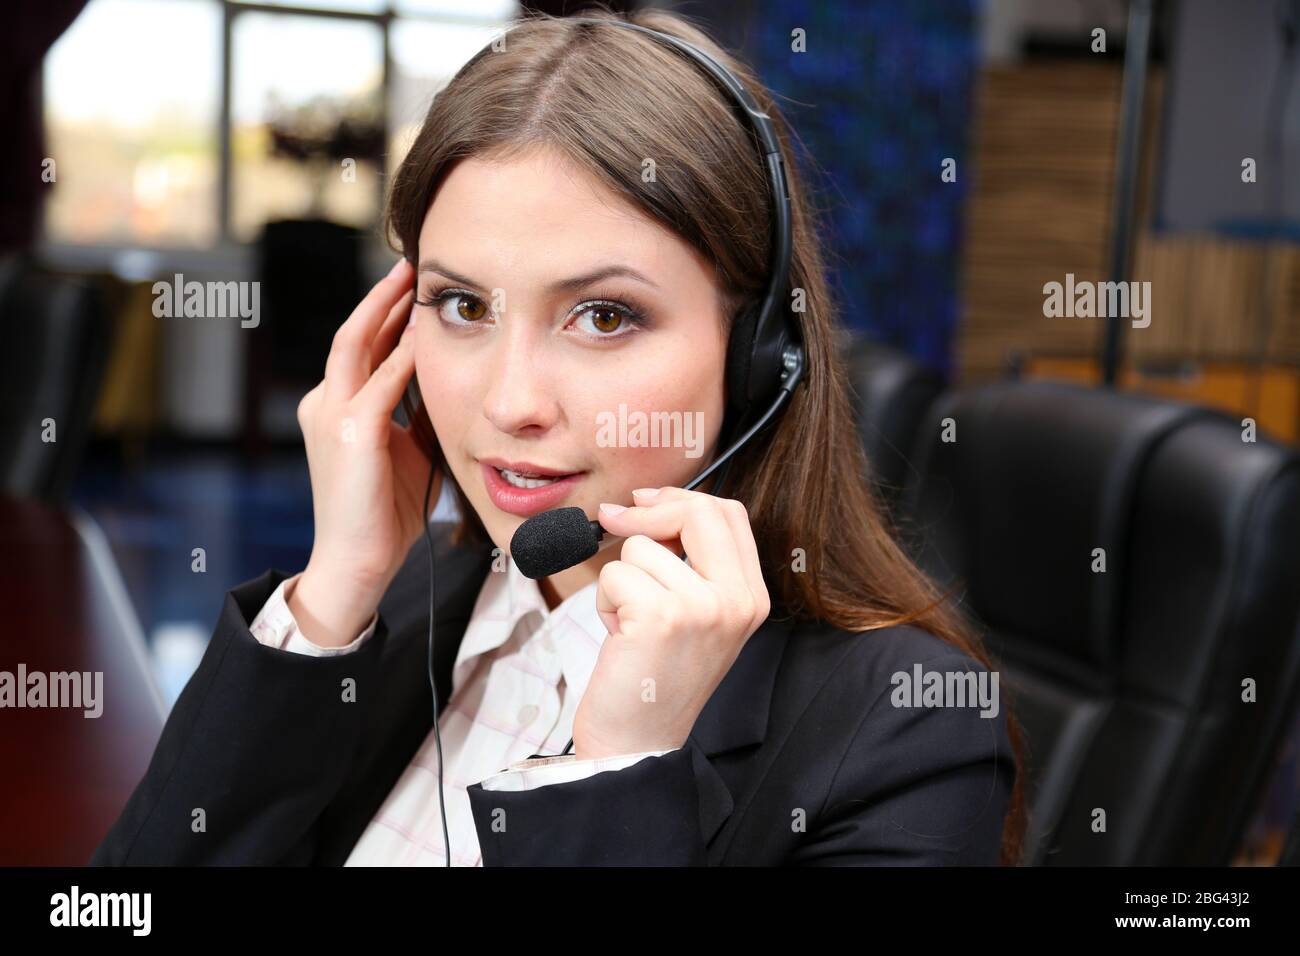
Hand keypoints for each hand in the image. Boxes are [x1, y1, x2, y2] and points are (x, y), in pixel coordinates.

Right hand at [289, 257, 440, 645]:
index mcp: (335, 407)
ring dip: (387, 309)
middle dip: (383, 298)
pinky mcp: (350, 430)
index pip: (362, 350)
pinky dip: (404, 353)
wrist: (357, 562)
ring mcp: (330, 414)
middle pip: (355, 334)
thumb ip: (418, 415)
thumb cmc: (385, 513)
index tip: (414, 291)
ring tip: (412, 280)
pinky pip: (382, 380)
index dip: (386, 317)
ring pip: (358, 345)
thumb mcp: (408, 453)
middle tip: (411, 264)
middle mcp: (324, 402)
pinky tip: (426, 333)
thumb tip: (450, 383)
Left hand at [572, 486, 771, 759]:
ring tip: (632, 624)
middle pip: (698, 512)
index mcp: (751, 598)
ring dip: (621, 580)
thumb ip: (690, 563)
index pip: (729, 515)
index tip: (646, 502)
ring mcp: (702, 608)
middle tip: (616, 521)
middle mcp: (736, 601)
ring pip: (642, 547)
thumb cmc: (656, 676)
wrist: (637, 742)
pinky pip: (615, 575)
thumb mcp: (694, 616)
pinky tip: (620, 637)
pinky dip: (605, 602)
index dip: (682, 499)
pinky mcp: (661, 617)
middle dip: (649, 511)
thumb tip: (645, 505)